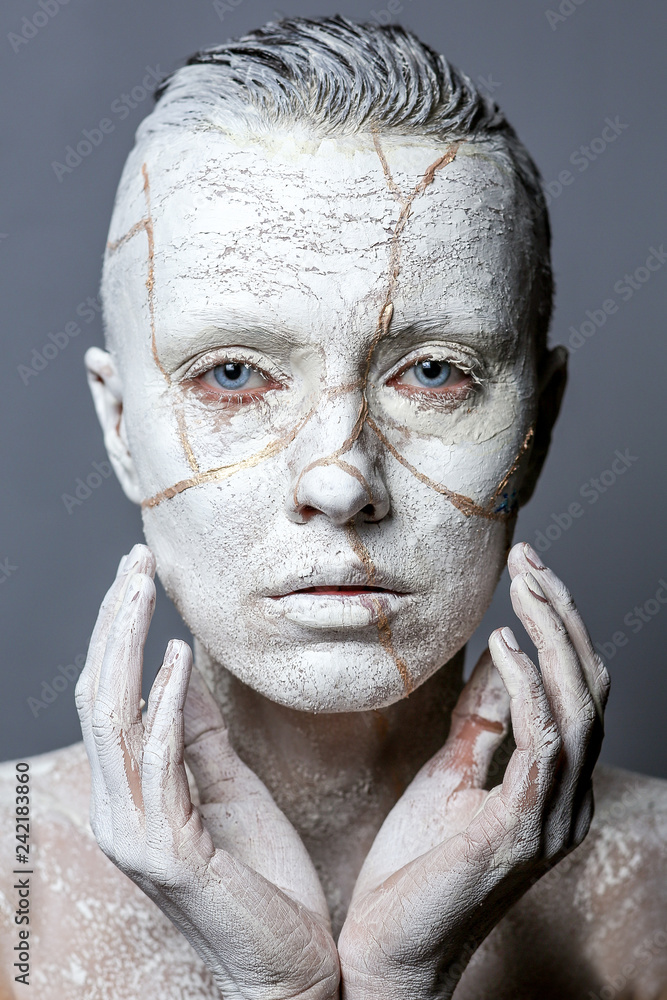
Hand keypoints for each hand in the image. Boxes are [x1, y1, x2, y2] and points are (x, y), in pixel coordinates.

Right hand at [75, 544, 338, 999]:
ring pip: (112, 720)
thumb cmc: (266, 882)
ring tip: (141, 588)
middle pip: (98, 697)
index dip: (117, 634)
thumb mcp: (231, 787)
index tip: (137, 576)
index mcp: (133, 795)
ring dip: (126, 646)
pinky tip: (176, 659)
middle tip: (133, 563)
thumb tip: (180, 666)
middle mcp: (119, 812)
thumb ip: (199, 732)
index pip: (109, 698)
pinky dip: (164, 706)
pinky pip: (158, 765)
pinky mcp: (168, 855)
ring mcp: (136, 835)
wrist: (292, 970)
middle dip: (112, 625)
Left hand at [337, 542, 609, 998]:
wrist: (390, 949)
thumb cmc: (416, 866)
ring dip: (553, 635)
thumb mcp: (449, 773)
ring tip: (525, 581)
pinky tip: (505, 642)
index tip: (527, 571)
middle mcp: (567, 801)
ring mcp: (549, 819)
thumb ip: (483, 719)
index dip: (560, 627)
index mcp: (554, 788)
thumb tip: (503, 651)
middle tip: (530, 558)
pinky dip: (526, 685)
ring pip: (577, 707)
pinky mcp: (517, 831)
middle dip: (563, 616)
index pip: (577, 692)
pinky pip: (540, 744)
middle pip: (589, 689)